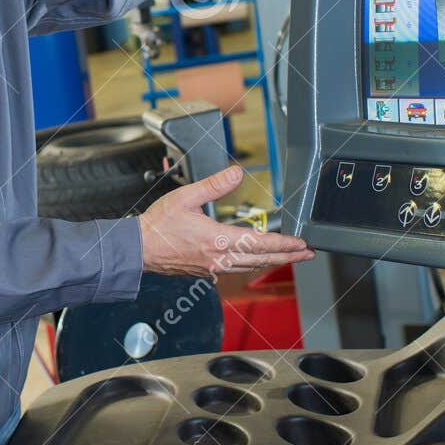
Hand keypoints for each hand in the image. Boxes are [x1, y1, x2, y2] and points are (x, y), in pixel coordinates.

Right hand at [139, 165, 313, 276]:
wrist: (138, 249)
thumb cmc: (158, 225)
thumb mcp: (186, 197)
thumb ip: (214, 185)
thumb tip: (236, 173)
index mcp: (217, 239)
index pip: (259, 242)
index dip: (283, 243)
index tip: (300, 243)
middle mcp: (218, 258)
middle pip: (261, 259)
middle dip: (287, 256)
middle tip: (306, 254)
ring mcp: (213, 267)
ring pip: (250, 267)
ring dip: (272, 262)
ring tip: (289, 257)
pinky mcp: (206, 271)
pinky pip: (236, 270)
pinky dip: (252, 265)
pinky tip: (257, 261)